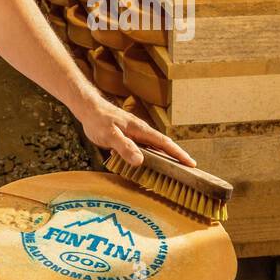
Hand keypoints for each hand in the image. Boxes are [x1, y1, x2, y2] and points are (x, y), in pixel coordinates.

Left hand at [75, 94, 195, 167]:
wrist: (89, 109)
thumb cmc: (98, 120)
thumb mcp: (110, 135)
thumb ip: (124, 147)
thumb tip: (140, 161)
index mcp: (141, 130)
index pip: (165, 143)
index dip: (178, 154)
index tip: (191, 164)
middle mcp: (142, 131)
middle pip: (164, 146)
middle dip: (177, 157)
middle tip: (190, 170)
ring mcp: (136, 134)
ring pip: (155, 147)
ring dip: (165, 157)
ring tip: (175, 170)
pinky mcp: (130, 137)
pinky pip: (144, 148)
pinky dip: (151, 157)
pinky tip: (150, 165)